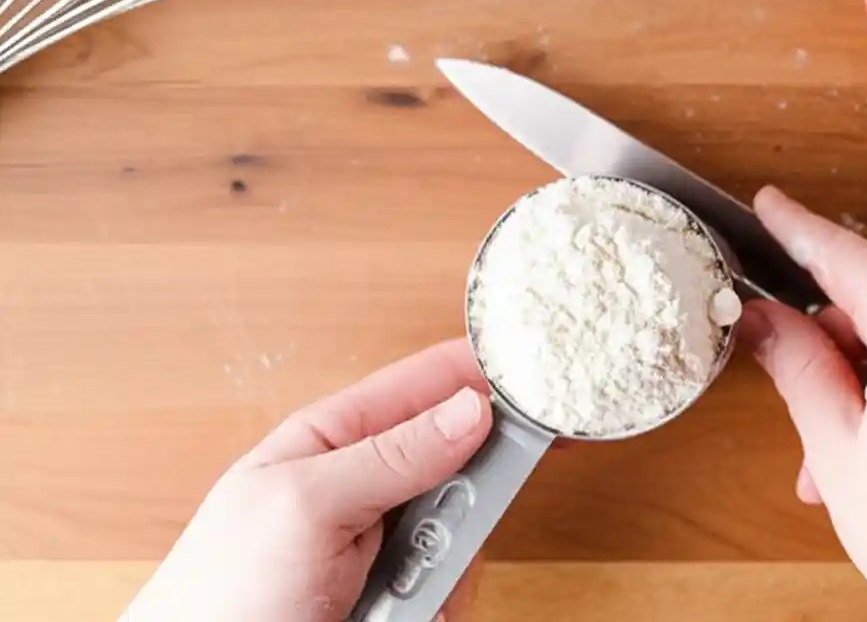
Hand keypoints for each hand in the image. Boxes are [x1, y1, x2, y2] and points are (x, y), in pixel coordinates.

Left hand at [123, 339, 493, 621]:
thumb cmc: (221, 593)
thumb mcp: (304, 506)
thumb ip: (391, 453)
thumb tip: (470, 408)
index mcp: (336, 437)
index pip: (427, 382)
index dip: (486, 372)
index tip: (544, 372)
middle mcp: (368, 483)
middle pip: (463, 463)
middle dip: (469, 501)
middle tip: (447, 533)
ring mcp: (385, 541)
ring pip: (465, 533)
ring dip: (446, 569)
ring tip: (398, 598)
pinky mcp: (399, 593)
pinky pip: (453, 587)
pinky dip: (440, 605)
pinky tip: (408, 615)